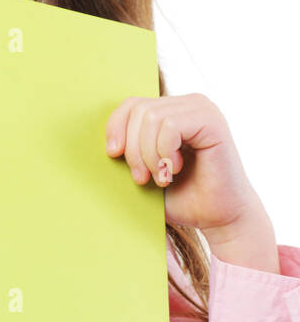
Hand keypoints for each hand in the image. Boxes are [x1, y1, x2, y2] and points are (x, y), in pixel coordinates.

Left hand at [104, 92, 274, 260]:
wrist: (219, 218)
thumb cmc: (183, 197)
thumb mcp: (145, 169)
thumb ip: (129, 149)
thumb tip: (103, 141)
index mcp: (173, 110)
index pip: (132, 104)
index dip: (116, 128)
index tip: (113, 156)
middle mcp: (189, 104)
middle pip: (138, 110)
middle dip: (132, 149)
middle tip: (143, 179)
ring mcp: (202, 109)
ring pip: (152, 117)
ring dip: (148, 155)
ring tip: (161, 178)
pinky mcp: (212, 121)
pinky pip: (170, 127)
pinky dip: (164, 153)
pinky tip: (175, 170)